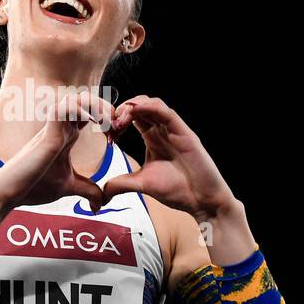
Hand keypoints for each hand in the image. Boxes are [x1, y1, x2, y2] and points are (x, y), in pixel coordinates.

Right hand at [0, 90, 117, 211]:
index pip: (90, 113)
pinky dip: (83, 110)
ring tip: (108, 124)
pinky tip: (95, 124)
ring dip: (98, 106)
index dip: (107, 119)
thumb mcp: (69, 187)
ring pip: (77, 98)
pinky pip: (65, 108)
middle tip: (117, 127)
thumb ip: (86, 191)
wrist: (10, 194)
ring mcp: (53, 128)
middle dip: (107, 108)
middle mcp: (60, 127)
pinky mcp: (47, 134)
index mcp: (66, 135)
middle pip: (86, 99)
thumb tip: (100, 204)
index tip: (116, 138)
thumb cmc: (34, 186)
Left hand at [102, 95, 237, 221]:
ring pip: (150, 103)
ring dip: (131, 106)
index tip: (106, 135)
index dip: (115, 120)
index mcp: (152, 137)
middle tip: (108, 125)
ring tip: (118, 119)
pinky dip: (148, 107)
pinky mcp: (183, 131)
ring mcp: (173, 128)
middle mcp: (162, 129)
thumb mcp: (142, 184)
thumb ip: (122, 184)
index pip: (131, 117)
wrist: (201, 200)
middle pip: (138, 106)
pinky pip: (164, 111)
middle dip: (120, 111)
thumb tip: (102, 193)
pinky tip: (133, 111)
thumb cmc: (177, 189)